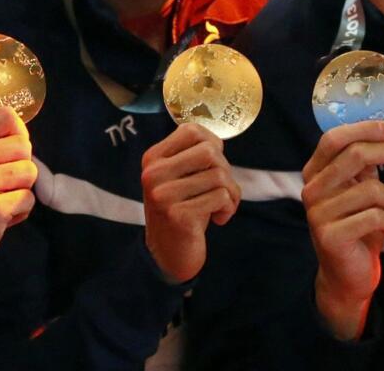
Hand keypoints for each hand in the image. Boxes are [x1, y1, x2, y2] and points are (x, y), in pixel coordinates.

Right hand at [0, 107, 36, 309]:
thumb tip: (21, 131)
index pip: (6, 116)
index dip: (18, 133)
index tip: (10, 151)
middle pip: (24, 145)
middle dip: (20, 165)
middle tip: (2, 183)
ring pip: (30, 171)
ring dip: (21, 189)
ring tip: (0, 199)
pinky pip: (28, 199)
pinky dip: (19, 211)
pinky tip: (0, 217)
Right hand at [142, 123, 240, 283]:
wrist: (168, 253)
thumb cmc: (182, 208)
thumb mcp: (180, 177)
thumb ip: (194, 156)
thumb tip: (217, 140)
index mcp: (153, 158)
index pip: (191, 131)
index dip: (212, 144)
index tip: (212, 165)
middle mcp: (153, 174)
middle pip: (210, 152)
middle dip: (225, 170)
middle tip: (221, 188)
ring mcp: (163, 195)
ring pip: (219, 176)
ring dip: (231, 193)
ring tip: (222, 206)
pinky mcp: (178, 216)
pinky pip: (221, 198)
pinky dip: (228, 208)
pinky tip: (219, 218)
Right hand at [301, 120, 383, 339]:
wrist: (346, 276)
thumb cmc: (357, 226)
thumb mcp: (357, 189)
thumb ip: (363, 163)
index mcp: (315, 173)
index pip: (333, 138)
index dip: (363, 128)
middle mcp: (311, 190)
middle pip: (355, 155)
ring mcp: (318, 215)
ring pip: (372, 189)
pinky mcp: (331, 237)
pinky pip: (376, 216)